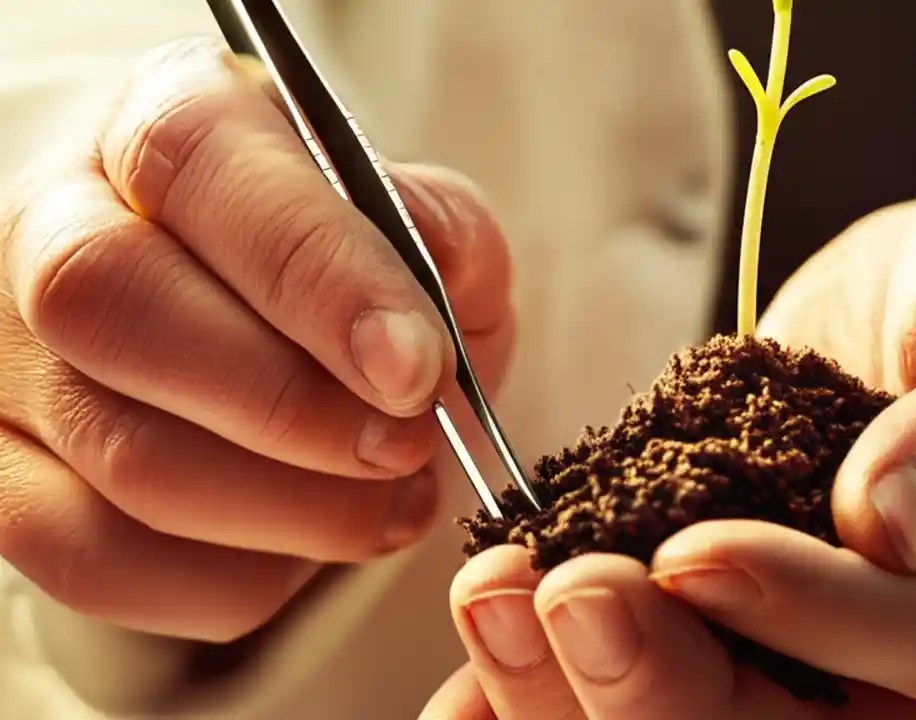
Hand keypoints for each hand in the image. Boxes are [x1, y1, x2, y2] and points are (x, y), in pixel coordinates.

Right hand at [0, 39, 513, 641]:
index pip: (205, 171)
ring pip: (114, 450)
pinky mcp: (6, 478)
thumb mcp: (421, 227)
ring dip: (285, 507)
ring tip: (391, 502)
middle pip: (111, 304)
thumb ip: (442, 236)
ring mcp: (12, 358)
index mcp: (168, 123)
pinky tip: (309, 548)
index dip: (316, 277)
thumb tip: (436, 282)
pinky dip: (229, 578)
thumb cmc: (351, 276)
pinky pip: (94, 559)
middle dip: (288, 404)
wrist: (277, 341)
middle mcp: (57, 223)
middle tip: (406, 446)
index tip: (413, 368)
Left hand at [422, 128, 915, 718]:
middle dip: (657, 684)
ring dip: (581, 683)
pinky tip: (486, 641)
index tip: (692, 552)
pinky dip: (561, 663)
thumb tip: (894, 522)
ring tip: (492, 598)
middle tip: (557, 595)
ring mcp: (833, 630)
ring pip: (704, 712)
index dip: (803, 615)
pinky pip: (661, 642)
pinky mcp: (754, 572)